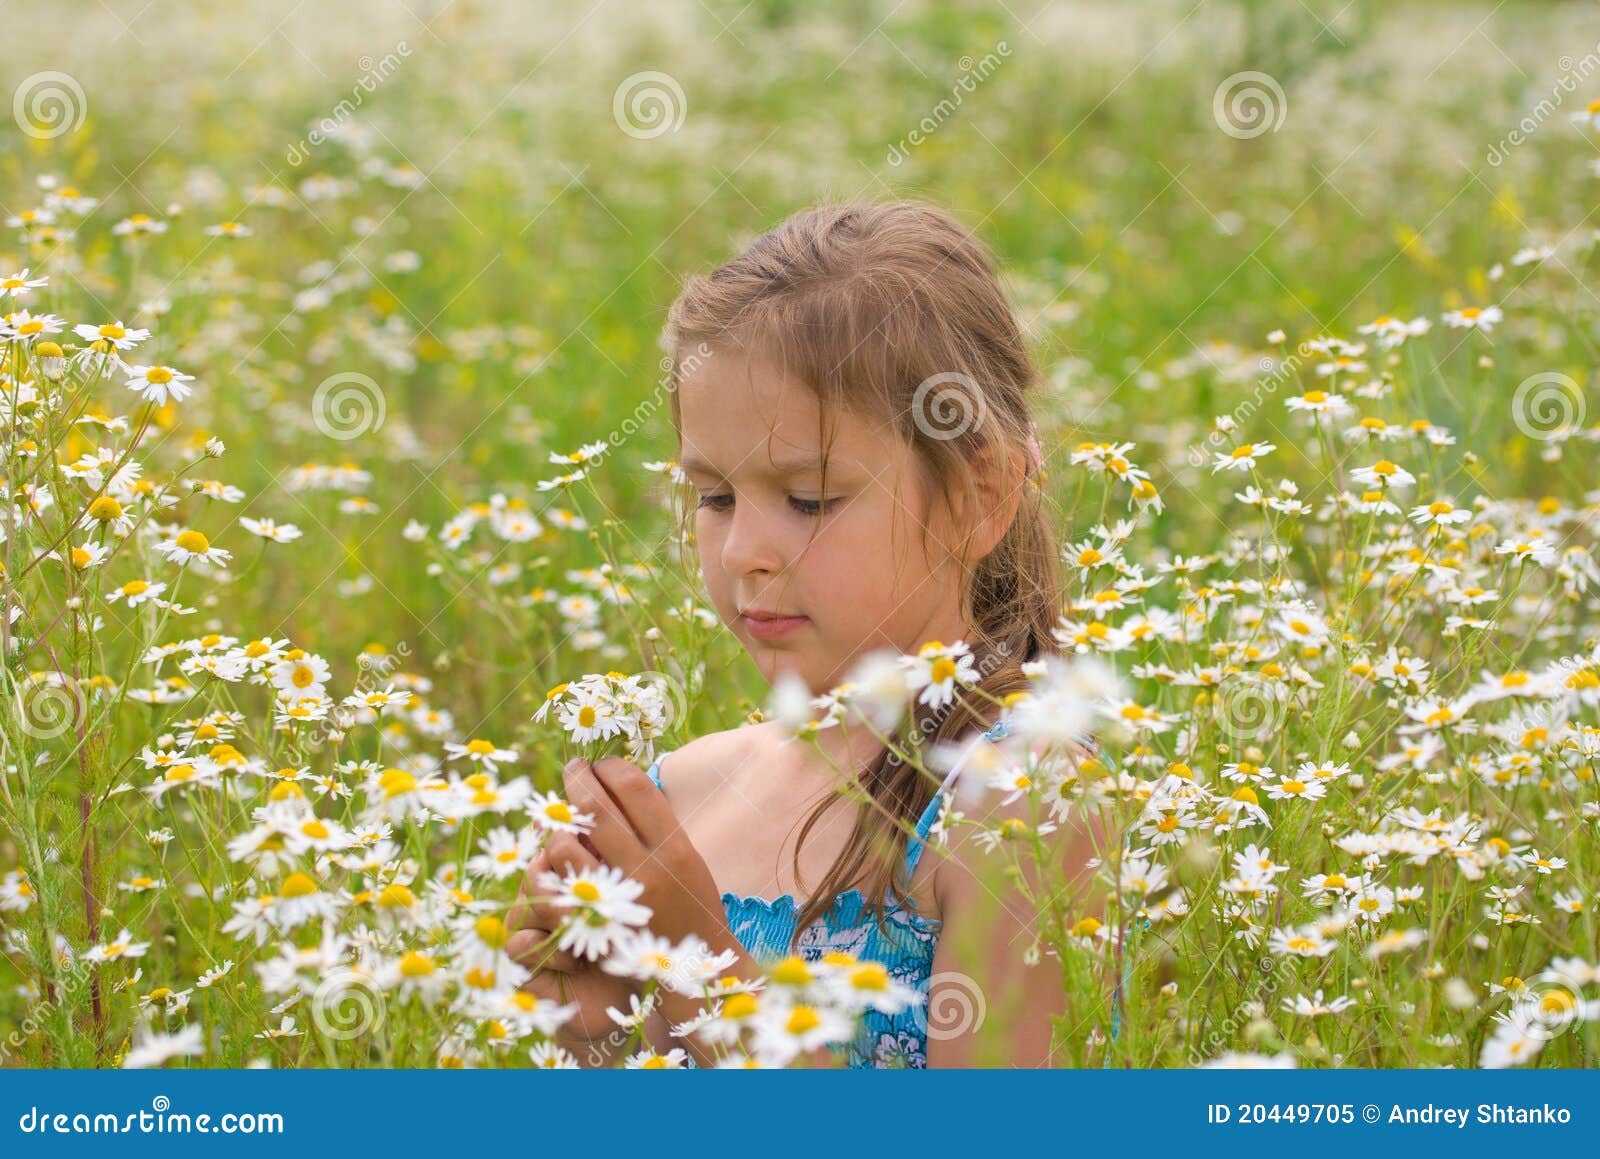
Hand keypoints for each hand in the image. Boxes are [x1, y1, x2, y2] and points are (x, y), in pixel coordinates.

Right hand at [506, 841, 641, 1050]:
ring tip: (597, 937)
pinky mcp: (517, 953)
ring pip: (532, 898)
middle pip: (542, 864)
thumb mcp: (628, 899)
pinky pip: (522, 940)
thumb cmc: (632, 941)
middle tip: (605, 906)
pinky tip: (577, 963)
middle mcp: (542, 887)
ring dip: (570, 919)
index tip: (604, 863)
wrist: (624, 993)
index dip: (574, 845)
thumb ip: (612, 862)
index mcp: (568, 866)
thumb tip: (600, 830)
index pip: (558, 838)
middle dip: (576, 884)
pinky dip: (555, 952)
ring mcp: (526, 918)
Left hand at [562, 755, 732, 948]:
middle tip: (572, 768)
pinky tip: (557, 852)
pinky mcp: (593, 923)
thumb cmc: (691, 903)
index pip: (634, 787)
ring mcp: (616, 897)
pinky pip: (558, 883)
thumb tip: (619, 782)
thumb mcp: (686, 857)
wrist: (697, 966)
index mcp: (674, 846)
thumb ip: (655, 825)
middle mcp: (647, 868)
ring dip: (559, 822)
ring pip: (566, 843)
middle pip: (598, 804)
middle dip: (578, 777)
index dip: (612, 766)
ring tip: (562, 815)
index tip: (602, 762)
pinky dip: (553, 862)